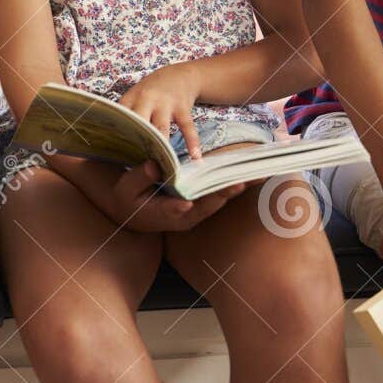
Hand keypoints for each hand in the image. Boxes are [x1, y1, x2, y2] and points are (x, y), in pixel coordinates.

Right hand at [58, 156, 243, 232]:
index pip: (174, 210)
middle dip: (223, 193)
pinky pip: (221, 194)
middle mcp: (185, 216)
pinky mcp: (203, 204)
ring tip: (256, 176)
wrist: (133, 213)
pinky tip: (253, 175)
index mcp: (162, 214)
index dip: (180, 206)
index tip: (185, 203)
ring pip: (219, 201)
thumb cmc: (128, 199)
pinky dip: (236, 184)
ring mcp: (196, 212)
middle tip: (239, 182)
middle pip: (206, 205)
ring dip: (237, 188)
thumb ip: (139, 178)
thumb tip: (154, 166)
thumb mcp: (125, 188)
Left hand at [120, 65, 204, 158]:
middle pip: (138, 121)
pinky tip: (195, 157)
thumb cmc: (150, 94)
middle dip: (137, 140)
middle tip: (134, 164)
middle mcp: (145, 100)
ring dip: (162, 144)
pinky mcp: (182, 107)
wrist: (178, 75)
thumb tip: (112, 146)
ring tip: (162, 164)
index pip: (119, 117)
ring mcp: (165, 103)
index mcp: (130, 100)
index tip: (113, 154)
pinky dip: (192, 142)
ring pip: (161, 126)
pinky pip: (187, 127)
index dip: (115, 134)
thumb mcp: (134, 98)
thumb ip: (125, 118)